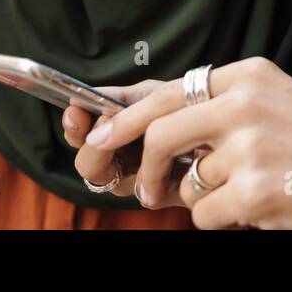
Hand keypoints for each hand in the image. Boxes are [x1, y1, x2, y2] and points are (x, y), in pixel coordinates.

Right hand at [61, 79, 185, 207]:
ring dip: (125, 159)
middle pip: (88, 165)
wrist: (218, 122)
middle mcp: (118, 162)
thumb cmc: (183, 106)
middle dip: (95, 146)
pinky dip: (156, 173)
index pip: (79, 135)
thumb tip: (74, 102)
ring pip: (111, 182)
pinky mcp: (160, 197)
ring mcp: (137, 182)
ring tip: (145, 137)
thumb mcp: (150, 94)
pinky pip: (144, 192)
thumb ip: (114, 99)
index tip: (76, 114)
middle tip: (111, 127)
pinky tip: (174, 155)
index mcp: (111, 134)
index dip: (73, 126)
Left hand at [81, 56, 291, 228]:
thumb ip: (218, 110)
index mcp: (251, 74)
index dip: (124, 113)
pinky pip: (203, 213)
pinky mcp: (255, 188)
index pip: (168, 88)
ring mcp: (250, 144)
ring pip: (182, 179)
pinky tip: (258, 208)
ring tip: (234, 194)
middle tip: (129, 184)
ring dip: (195, 197)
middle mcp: (247, 101)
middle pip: (158, 125)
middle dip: (131, 157)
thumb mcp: (276, 105)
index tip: (100, 131)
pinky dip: (220, 220)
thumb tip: (143, 129)